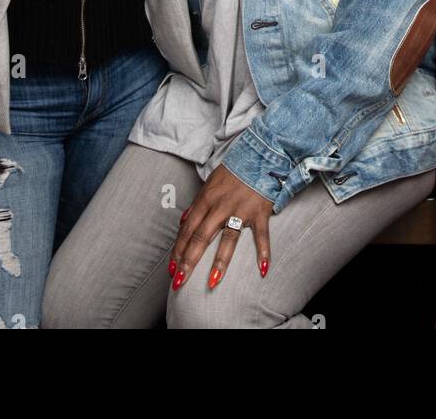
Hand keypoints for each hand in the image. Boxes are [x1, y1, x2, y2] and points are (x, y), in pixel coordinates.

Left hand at [169, 165, 273, 290]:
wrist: (259, 154)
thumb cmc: (233, 171)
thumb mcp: (209, 183)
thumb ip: (196, 204)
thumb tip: (182, 221)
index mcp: (206, 199)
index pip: (188, 229)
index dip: (178, 250)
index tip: (172, 268)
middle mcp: (220, 207)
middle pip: (202, 237)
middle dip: (189, 261)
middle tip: (180, 281)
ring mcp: (241, 210)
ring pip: (228, 239)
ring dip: (220, 262)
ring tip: (212, 282)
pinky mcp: (260, 213)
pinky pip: (261, 236)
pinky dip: (264, 252)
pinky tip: (263, 270)